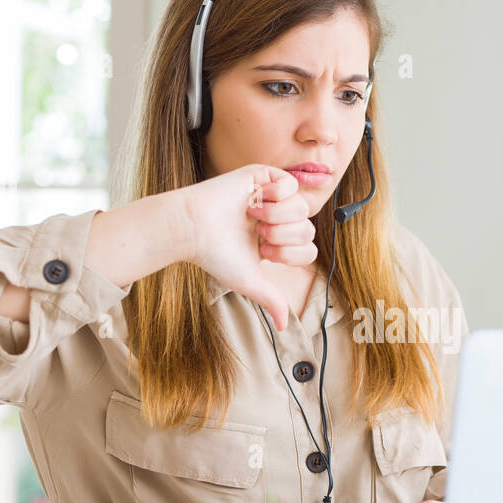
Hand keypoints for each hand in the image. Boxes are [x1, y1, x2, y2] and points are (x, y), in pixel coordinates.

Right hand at [179, 164, 314, 330]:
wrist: (194, 227)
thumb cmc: (216, 255)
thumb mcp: (249, 282)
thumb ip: (272, 300)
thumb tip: (283, 326)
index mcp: (275, 241)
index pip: (308, 248)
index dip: (291, 254)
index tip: (264, 252)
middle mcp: (276, 219)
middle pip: (308, 229)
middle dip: (285, 236)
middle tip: (259, 234)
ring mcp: (270, 196)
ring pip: (302, 207)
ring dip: (279, 216)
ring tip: (255, 217)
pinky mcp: (263, 175)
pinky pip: (292, 183)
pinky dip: (277, 194)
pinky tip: (256, 198)